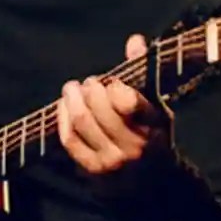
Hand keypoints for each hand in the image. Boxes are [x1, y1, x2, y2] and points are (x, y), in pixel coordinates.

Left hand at [57, 34, 170, 175]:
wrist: (154, 181)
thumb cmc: (154, 134)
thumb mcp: (157, 105)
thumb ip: (144, 72)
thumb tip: (134, 40)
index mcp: (152, 125)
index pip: (125, 99)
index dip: (112, 85)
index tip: (110, 82)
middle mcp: (133, 145)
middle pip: (97, 107)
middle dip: (88, 89)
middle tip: (87, 83)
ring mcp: (111, 160)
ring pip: (81, 121)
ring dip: (71, 100)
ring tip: (71, 90)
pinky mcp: (93, 169)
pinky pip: (70, 139)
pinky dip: (62, 119)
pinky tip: (63, 107)